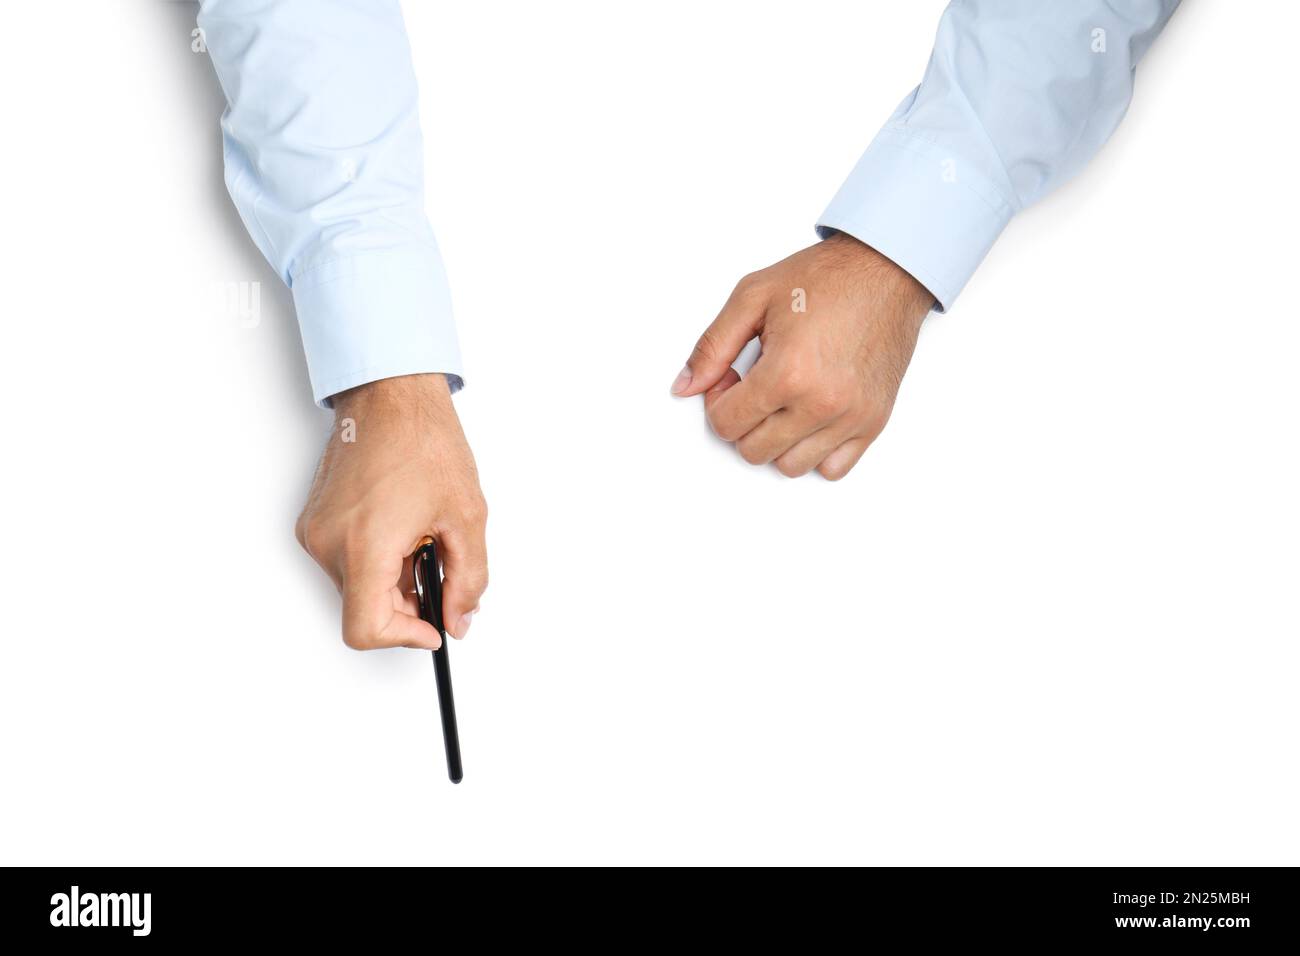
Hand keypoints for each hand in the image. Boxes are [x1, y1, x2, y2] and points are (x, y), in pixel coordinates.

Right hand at [295, 374, 487, 649]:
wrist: (390, 394)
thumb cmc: (423, 441)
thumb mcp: (466, 517)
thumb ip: (468, 580)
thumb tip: (458, 618)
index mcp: (364, 545)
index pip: (365, 629)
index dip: (403, 638)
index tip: (431, 628)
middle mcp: (328, 543)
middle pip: (363, 609)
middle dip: (407, 602)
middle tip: (438, 568)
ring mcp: (315, 531)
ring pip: (355, 586)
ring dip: (393, 578)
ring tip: (421, 537)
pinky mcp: (313, 520)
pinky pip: (344, 561)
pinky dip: (376, 558)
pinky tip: (401, 526)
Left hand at [672, 234, 934, 478]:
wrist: (887, 271)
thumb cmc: (826, 279)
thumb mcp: (752, 297)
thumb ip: (712, 346)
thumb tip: (684, 386)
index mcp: (787, 373)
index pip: (726, 425)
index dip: (718, 400)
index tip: (731, 378)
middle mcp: (821, 403)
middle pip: (754, 450)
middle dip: (744, 421)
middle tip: (755, 386)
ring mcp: (851, 417)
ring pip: (790, 466)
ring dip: (776, 440)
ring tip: (783, 402)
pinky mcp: (874, 422)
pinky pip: (833, 469)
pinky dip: (815, 452)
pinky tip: (810, 417)